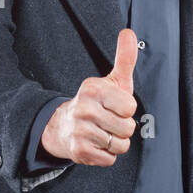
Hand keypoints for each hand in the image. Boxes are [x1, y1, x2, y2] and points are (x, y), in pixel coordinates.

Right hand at [41, 28, 139, 166]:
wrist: (63, 126)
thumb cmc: (96, 102)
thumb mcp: (111, 80)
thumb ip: (124, 58)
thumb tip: (129, 33)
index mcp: (93, 89)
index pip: (130, 107)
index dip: (126, 109)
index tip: (114, 106)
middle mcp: (84, 109)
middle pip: (127, 128)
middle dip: (122, 128)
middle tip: (108, 121)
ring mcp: (80, 131)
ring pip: (120, 145)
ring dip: (115, 142)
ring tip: (102, 132)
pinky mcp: (78, 152)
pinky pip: (110, 159)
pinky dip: (106, 155)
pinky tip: (96, 144)